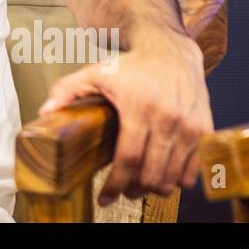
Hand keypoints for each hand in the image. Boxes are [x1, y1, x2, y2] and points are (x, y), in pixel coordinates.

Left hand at [36, 30, 212, 205]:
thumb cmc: (130, 65)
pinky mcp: (205, 128)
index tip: (105, 198)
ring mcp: (190, 126)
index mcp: (139, 109)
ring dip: (156, 188)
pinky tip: (164, 176)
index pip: (128, 160)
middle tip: (123, 191)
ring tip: (141, 185)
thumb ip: (67, 91)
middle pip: (151, 174)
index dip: (115, 184)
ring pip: (173, 176)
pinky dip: (179, 180)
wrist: (170, 50)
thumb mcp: (95, 73)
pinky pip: (194, 169)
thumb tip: (44, 112)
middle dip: (134, 189)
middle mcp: (168, 119)